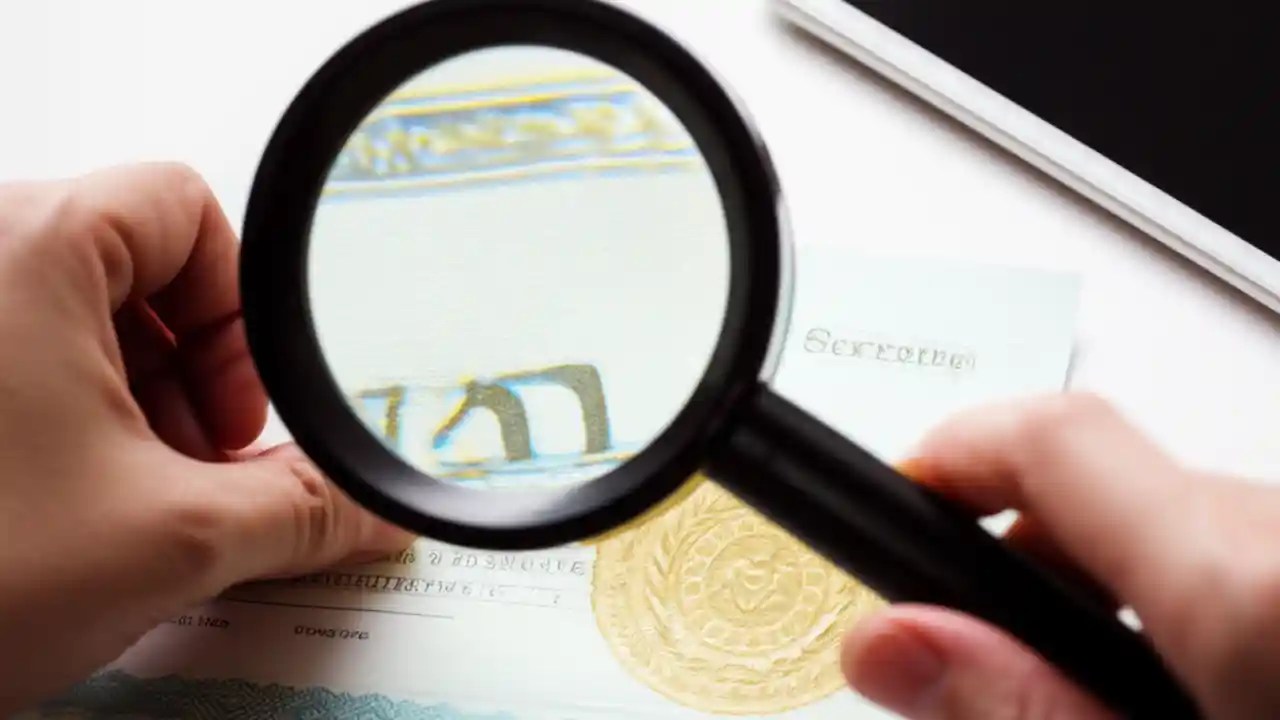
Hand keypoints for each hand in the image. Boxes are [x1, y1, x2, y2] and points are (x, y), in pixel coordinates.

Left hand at [0, 164, 414, 712]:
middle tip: (187, 469)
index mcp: (29, 246)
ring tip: (118, 501)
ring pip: (65, 316)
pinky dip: (56, 421)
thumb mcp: (171, 540)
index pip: (184, 206)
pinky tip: (55, 508)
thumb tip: (373, 513)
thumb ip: (303, 512)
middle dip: (184, 377)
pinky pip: (12, 360)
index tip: (232, 412)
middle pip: (130, 267)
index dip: (237, 314)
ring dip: (122, 405)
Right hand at [840, 393, 1279, 719]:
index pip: (1056, 437)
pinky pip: (1237, 538)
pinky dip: (1178, 588)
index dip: (953, 453)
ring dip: (1100, 577)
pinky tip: (1175, 673)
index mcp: (1244, 587)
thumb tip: (893, 641)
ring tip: (1088, 683)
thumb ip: (1026, 706)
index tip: (895, 503)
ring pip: (1174, 512)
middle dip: (1020, 548)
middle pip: (1107, 478)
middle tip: (983, 645)